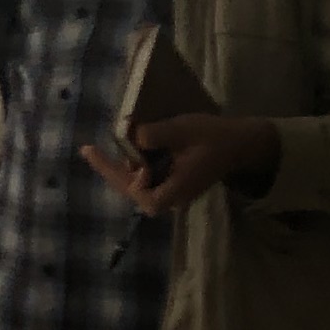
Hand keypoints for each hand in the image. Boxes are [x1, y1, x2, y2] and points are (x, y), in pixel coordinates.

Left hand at [88, 111, 278, 216]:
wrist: (240, 142)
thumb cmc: (214, 136)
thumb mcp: (185, 130)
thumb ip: (157, 134)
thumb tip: (131, 136)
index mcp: (179, 188)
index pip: (148, 199)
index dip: (134, 183)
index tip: (135, 164)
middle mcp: (173, 195)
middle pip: (134, 192)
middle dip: (111, 171)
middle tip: (88, 151)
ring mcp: (172, 191)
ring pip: (137, 186)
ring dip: (118, 169)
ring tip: (94, 152)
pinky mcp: (172, 183)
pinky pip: (145, 179)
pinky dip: (130, 165)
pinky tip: (119, 149)